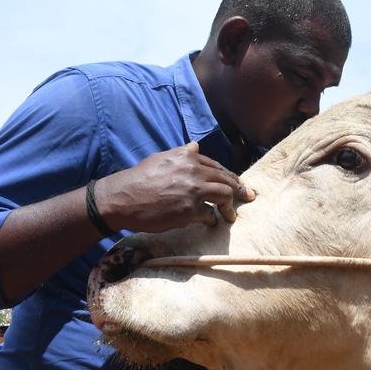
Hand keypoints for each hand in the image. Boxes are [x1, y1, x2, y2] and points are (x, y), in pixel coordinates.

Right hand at [93, 143, 255, 231]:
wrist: (122, 198)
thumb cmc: (139, 179)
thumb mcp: (160, 158)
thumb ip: (180, 154)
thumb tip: (194, 147)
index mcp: (186, 156)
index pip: (216, 166)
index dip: (229, 176)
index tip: (237, 183)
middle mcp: (193, 170)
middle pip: (226, 179)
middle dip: (240, 189)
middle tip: (248, 196)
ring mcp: (193, 190)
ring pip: (225, 195)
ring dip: (229, 207)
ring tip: (230, 215)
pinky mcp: (190, 210)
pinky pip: (209, 215)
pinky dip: (211, 219)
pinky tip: (210, 222)